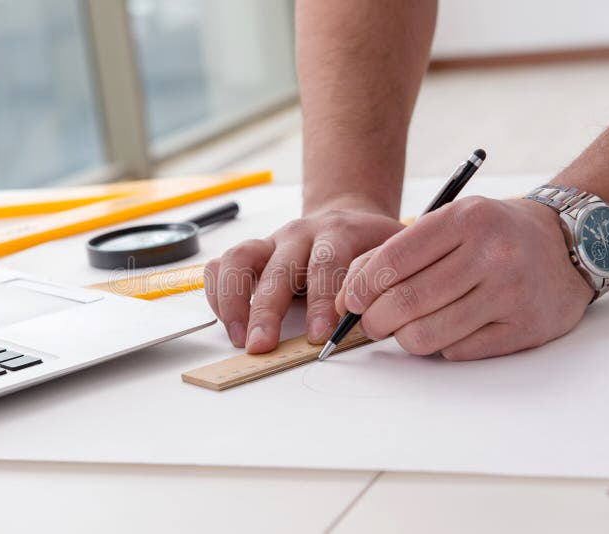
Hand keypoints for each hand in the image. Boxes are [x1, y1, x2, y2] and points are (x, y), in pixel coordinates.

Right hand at [205, 201, 404, 352]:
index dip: (323, 301)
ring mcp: (270, 242)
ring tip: (238, 337)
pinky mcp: (251, 254)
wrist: (348, 217)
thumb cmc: (370, 248)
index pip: (327, 264)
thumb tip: (382, 319)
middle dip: (267, 310)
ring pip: (238, 260)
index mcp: (338, 233)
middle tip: (262, 345)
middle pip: (277, 268)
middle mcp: (299, 234)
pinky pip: (221, 266)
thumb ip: (386, 282)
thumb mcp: (392, 256)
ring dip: (233, 301)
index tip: (320, 336)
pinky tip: (227, 323)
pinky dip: (217, 294)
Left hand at [335, 196, 594, 359]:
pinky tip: (447, 329)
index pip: (393, 260)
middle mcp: (491, 254)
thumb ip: (396, 252)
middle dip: (375, 320)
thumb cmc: (493, 234)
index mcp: (465, 220)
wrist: (568, 245)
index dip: (361, 287)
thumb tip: (349, 295)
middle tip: (372, 323)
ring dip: (403, 338)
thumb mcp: (449, 222)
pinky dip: (441, 346)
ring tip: (404, 328)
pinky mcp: (524, 329)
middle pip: (405, 302)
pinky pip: (458, 352)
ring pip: (427, 335)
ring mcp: (510, 294)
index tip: (351, 302)